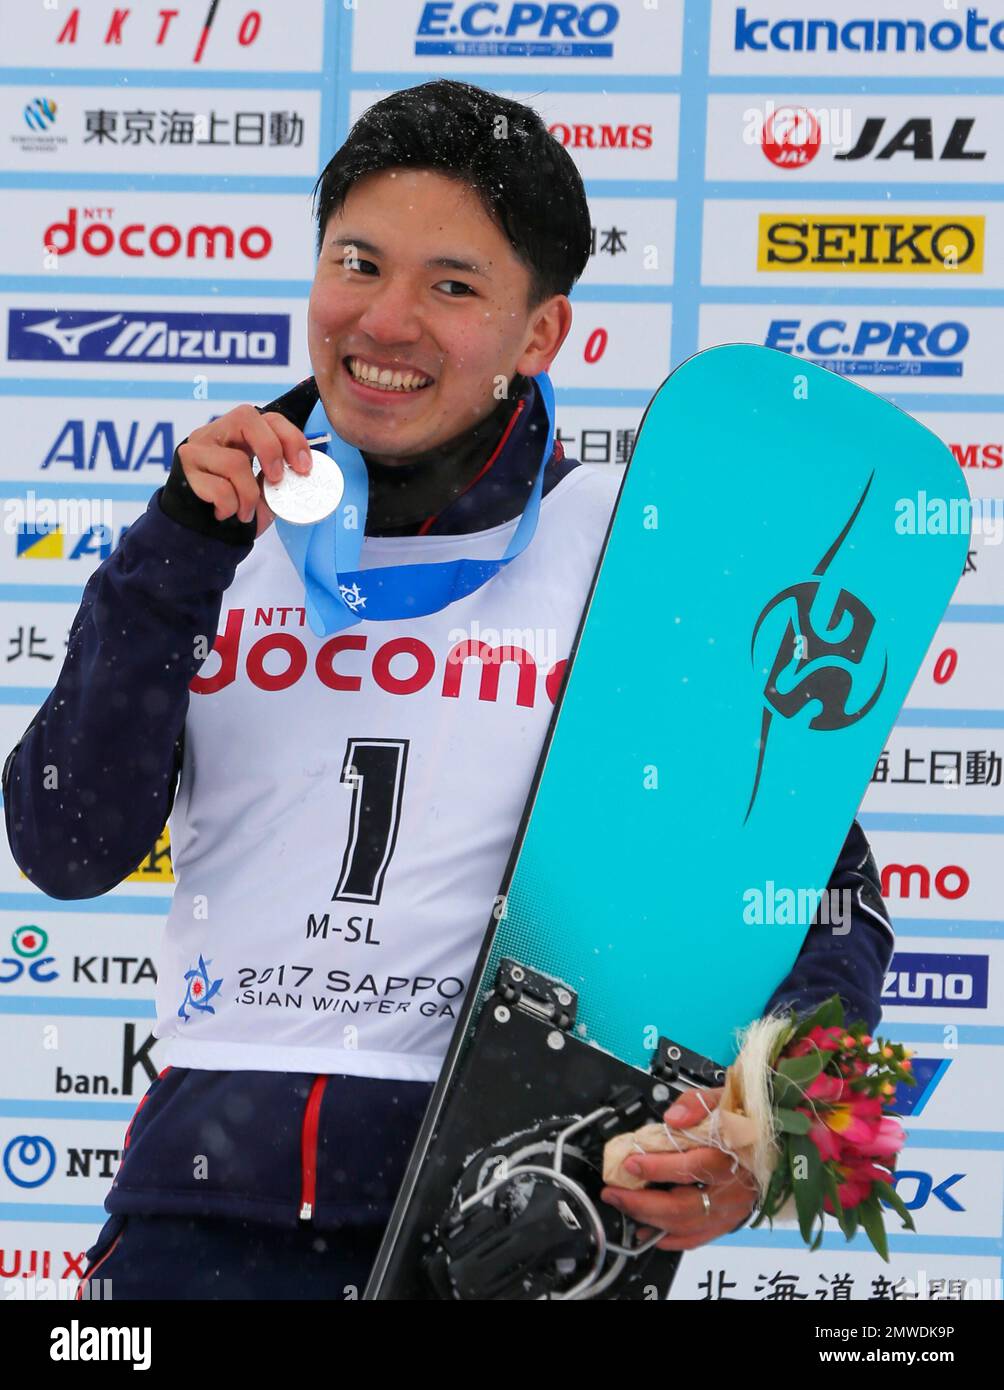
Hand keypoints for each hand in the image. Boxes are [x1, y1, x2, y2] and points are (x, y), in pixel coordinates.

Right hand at [178, 405, 313, 538]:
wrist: (204, 534)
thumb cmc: (236, 507)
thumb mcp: (264, 489)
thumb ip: (279, 475)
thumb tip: (300, 471)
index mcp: (240, 433)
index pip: (269, 418)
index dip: (291, 438)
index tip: (304, 467)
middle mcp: (216, 432)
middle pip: (246, 418)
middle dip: (270, 450)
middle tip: (277, 480)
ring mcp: (197, 448)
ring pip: (234, 461)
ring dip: (248, 495)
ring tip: (246, 512)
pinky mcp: (186, 469)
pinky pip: (219, 488)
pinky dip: (230, 506)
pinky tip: (225, 514)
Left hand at [599, 1086, 758, 1251]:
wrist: (772, 1142)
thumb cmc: (743, 1119)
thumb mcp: (722, 1098)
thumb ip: (696, 1103)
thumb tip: (673, 1118)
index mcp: (733, 1154)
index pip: (693, 1166)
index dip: (659, 1167)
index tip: (631, 1162)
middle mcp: (733, 1188)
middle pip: (685, 1206)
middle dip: (643, 1203)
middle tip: (614, 1192)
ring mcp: (731, 1209)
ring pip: (688, 1226)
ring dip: (650, 1220)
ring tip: (623, 1206)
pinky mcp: (728, 1221)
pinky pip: (699, 1238)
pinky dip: (671, 1239)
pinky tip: (649, 1232)